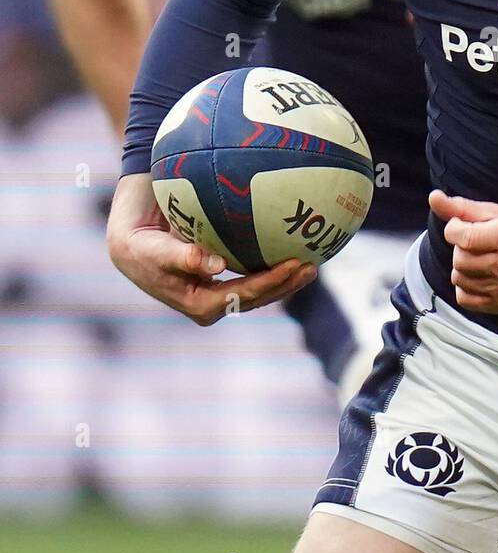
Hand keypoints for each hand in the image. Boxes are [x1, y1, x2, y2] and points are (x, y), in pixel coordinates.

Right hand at [107, 173, 315, 325]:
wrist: (131, 246)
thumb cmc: (142, 247)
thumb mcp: (156, 251)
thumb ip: (184, 256)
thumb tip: (214, 264)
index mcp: (199, 305)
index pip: (244, 295)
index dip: (271, 282)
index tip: (293, 264)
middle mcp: (212, 305)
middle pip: (258, 298)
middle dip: (286, 284)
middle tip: (311, 265)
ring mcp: (218, 296)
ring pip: (260, 292)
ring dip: (286, 280)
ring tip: (311, 263)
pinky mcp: (222, 284)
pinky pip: (253, 278)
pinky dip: (273, 269)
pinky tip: (292, 254)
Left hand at [429, 189, 497, 313]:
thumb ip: (462, 207)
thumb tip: (433, 197)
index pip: (465, 238)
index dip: (454, 230)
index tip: (460, 226)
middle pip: (461, 260)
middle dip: (460, 249)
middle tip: (473, 243)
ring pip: (460, 279)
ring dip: (462, 267)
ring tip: (478, 259)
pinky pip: (465, 299)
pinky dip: (465, 287)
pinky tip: (477, 276)